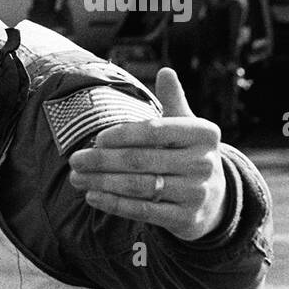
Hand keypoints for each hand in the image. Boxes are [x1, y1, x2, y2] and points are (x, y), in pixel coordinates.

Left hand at [67, 68, 227, 241]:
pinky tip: (91, 196)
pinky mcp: (186, 218)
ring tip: (76, 178)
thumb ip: (173, 102)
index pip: (154, 129)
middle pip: (140, 159)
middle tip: (74, 160)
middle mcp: (205, 163)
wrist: (213, 201)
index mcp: (204, 133)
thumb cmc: (187, 155)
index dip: (122, 134)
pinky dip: (113, 203)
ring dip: (100, 182)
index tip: (96, 138)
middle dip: (101, 160)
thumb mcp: (186, 128)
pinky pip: (142, 210)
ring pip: (138, 185)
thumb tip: (165, 70)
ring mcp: (197, 193)